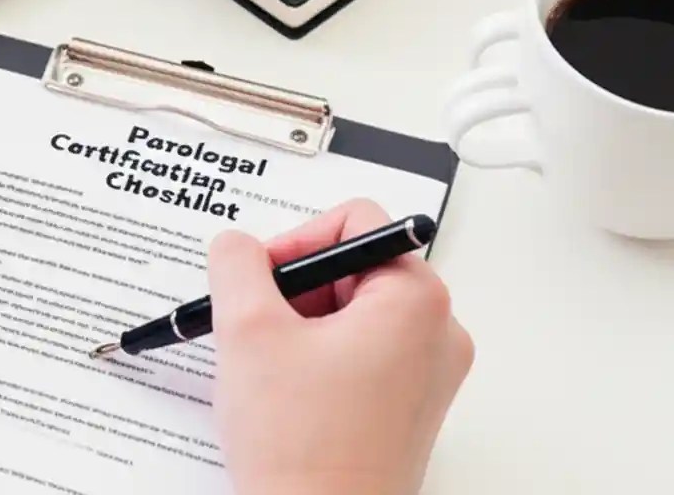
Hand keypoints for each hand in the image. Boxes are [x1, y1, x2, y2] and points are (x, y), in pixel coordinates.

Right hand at [208, 200, 473, 494]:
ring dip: (302, 324)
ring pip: (353, 311)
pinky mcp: (409, 405)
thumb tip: (236, 246)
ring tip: (269, 365)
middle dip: (295, 289)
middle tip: (256, 325)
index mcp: (416, 301)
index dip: (294, 241)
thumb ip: (235, 265)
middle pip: (354, 266)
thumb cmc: (304, 451)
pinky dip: (318, 356)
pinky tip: (285, 388)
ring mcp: (427, 373)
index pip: (355, 222)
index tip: (260, 278)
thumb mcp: (247, 332)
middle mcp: (437, 332)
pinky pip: (362, 351)